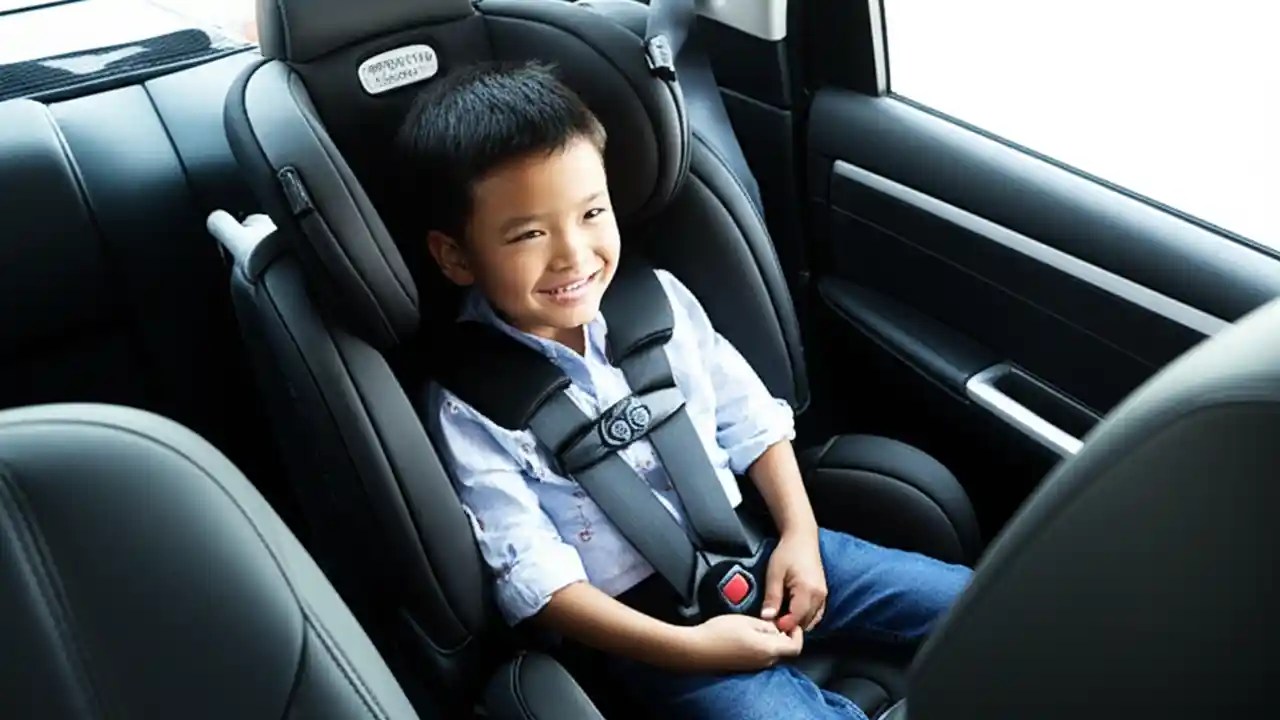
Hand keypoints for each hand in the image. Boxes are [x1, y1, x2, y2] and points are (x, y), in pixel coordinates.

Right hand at [681, 613, 803, 671]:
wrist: (697, 649)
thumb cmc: (720, 632)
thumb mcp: (747, 621)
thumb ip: (767, 625)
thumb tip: (777, 629)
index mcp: (769, 650)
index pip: (795, 647)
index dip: (796, 633)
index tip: (789, 621)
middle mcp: (765, 662)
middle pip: (784, 650)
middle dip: (783, 635)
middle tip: (773, 619)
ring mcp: (754, 666)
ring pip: (772, 653)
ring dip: (770, 640)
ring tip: (758, 625)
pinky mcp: (744, 667)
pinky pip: (760, 656)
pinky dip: (760, 646)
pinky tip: (747, 635)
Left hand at [761, 530, 826, 631]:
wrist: (802, 538)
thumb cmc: (786, 553)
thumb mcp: (774, 574)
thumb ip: (772, 597)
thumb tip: (767, 618)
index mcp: (808, 591)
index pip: (796, 619)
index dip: (781, 625)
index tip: (768, 623)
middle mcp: (819, 596)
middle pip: (804, 623)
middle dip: (788, 625)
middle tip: (772, 621)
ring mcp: (823, 596)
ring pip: (811, 620)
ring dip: (796, 622)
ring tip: (780, 616)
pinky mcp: (823, 595)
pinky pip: (815, 614)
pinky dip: (804, 617)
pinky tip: (791, 612)